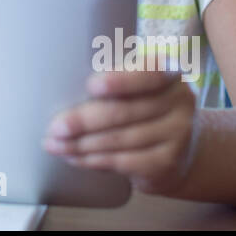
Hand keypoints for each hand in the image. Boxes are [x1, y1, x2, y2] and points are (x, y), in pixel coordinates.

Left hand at [42, 67, 199, 195]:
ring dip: (82, 144)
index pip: (148, 73)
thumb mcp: (139, 86)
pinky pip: (123, 162)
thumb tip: (63, 89)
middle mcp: (179, 102)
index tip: (91, 86)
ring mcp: (177, 135)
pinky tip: (74, 158)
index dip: (120, 80)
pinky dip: (94, 160)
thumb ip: (115, 81)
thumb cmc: (144, 107)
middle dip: (84, 120)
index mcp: (169, 72)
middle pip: (124, 111)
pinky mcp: (167, 163)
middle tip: (55, 127)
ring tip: (55, 145)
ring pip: (119, 140)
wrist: (178, 149)